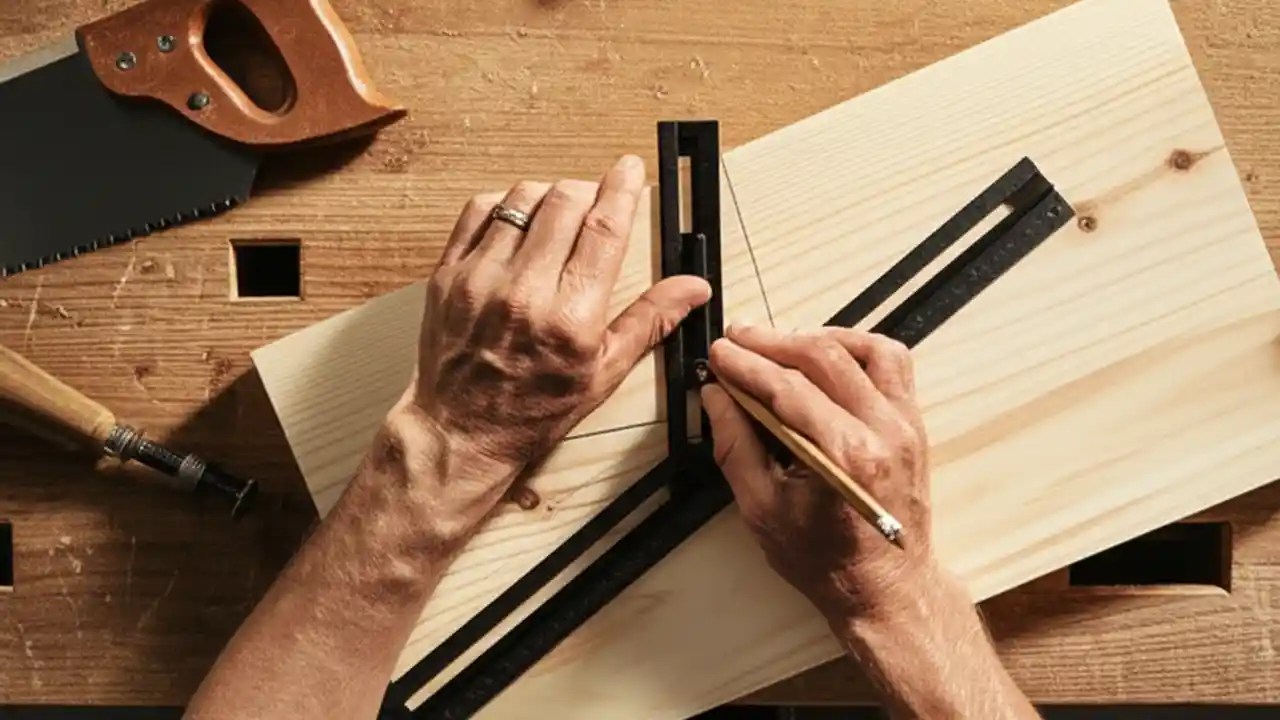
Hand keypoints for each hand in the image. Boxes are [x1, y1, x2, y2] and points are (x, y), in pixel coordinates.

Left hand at [388, 155, 710, 552]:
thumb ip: (650, 320)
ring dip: (549, 197)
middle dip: (588, 192)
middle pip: (564, 201)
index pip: (604, 229)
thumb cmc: (534, 409)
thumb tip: (695, 286)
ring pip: (522, 198)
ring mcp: (480, 279)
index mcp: (570, 318)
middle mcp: (524, 292)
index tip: (632, 169)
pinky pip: (479, 210)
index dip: (623, 189)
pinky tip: (519, 224)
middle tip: (596, 205)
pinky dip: (505, 205)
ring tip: (558, 220)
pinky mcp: (449, 274)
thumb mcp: (604, 372)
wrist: (462, 431)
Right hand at [701, 324, 934, 621]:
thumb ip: (736, 445)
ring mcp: (906, 425)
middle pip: (826, 358)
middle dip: (774, 342)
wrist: (885, 588)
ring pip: (867, 349)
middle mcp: (883, 432)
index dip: (747, 364)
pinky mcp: (914, 424)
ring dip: (818, 338)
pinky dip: (856, 349)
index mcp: (844, 458)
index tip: (720, 351)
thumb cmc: (823, 560)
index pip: (788, 389)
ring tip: (779, 345)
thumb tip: (716, 394)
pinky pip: (891, 364)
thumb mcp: (762, 509)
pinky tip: (824, 357)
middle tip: (738, 338)